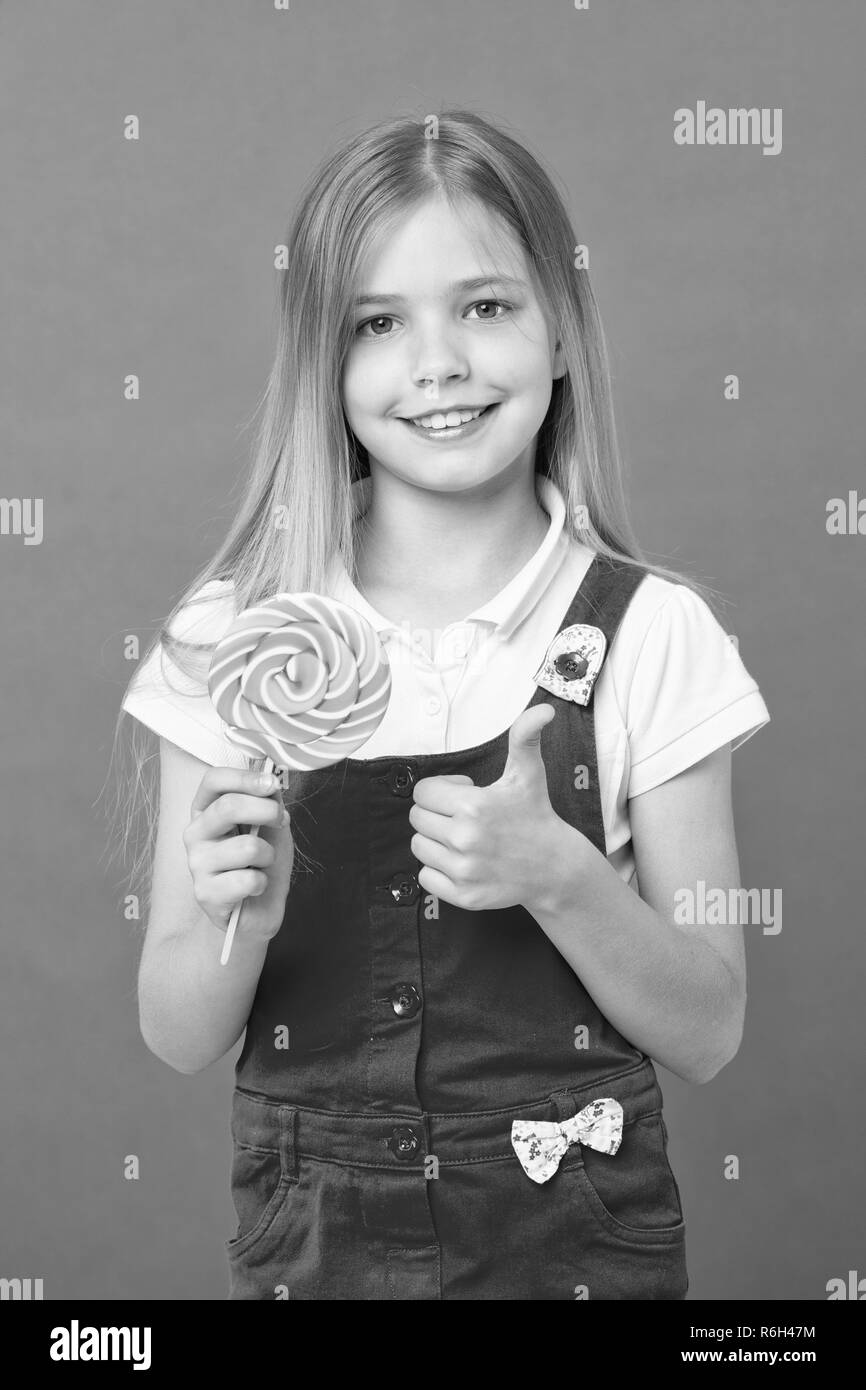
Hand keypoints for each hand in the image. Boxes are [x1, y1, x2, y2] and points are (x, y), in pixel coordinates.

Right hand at [183, 767, 294, 941]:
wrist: (262, 907)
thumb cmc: (262, 862)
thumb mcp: (271, 825)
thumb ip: (269, 802)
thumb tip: (271, 782)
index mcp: (206, 811)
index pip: (214, 781)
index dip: (245, 778)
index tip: (272, 783)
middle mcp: (195, 834)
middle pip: (227, 807)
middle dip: (266, 810)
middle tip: (282, 820)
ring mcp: (196, 864)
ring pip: (247, 846)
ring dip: (268, 855)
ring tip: (262, 864)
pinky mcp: (205, 894)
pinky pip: (247, 879)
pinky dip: (262, 883)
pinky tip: (254, 887)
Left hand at [408, 704, 560, 911]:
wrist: (555, 867)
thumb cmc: (534, 815)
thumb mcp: (528, 773)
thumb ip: (526, 736)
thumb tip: (544, 710)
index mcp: (473, 806)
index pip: (423, 792)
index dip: (442, 790)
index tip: (464, 794)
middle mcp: (464, 839)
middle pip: (417, 819)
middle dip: (437, 814)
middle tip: (464, 817)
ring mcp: (463, 870)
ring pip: (419, 847)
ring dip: (436, 841)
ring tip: (464, 839)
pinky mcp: (463, 895)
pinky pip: (426, 877)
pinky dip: (438, 870)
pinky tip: (463, 862)